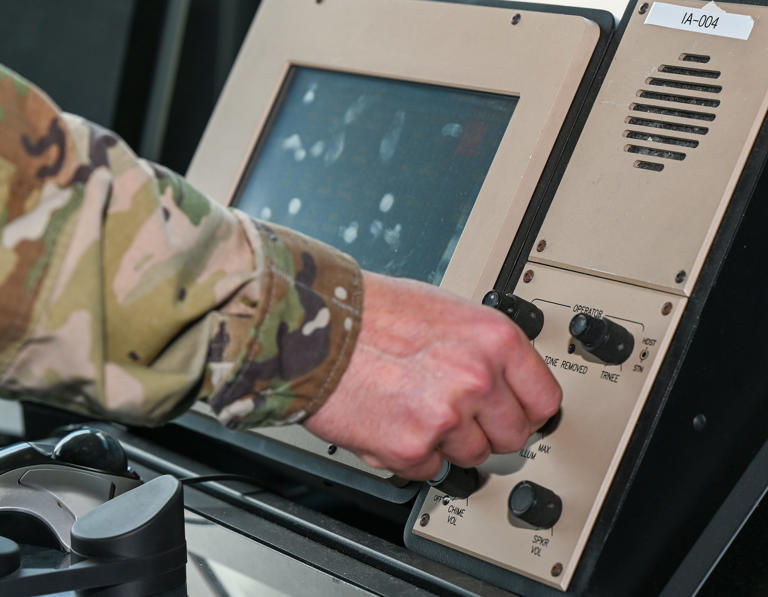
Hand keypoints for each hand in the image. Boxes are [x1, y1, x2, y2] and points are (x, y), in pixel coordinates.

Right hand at [305, 271, 560, 479]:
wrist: (316, 328)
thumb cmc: (371, 312)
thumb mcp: (446, 310)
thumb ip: (483, 349)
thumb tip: (503, 378)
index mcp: (494, 340)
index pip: (544, 400)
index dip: (527, 410)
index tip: (517, 415)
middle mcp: (478, 379)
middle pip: (511, 436)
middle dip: (485, 430)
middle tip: (456, 414)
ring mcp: (447, 417)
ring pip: (470, 457)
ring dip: (446, 443)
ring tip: (413, 407)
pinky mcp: (413, 448)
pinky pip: (429, 469)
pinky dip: (412, 455)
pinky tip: (392, 421)